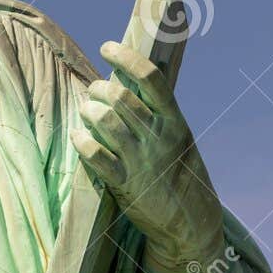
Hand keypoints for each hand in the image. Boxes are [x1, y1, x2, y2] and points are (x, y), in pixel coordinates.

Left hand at [70, 42, 224, 272]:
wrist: (193, 225)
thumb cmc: (181, 175)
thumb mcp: (180, 140)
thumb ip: (160, 113)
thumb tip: (134, 78)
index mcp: (175, 122)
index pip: (150, 78)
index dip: (126, 57)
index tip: (107, 47)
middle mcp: (159, 137)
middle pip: (120, 96)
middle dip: (99, 89)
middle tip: (94, 93)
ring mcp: (142, 161)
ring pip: (105, 120)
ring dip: (88, 111)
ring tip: (86, 112)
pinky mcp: (125, 184)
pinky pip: (95, 155)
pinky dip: (82, 141)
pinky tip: (80, 137)